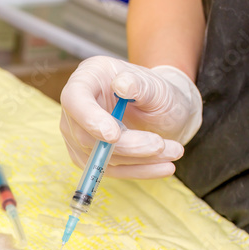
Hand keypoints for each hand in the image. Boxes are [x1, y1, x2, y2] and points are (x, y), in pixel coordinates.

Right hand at [59, 57, 201, 178]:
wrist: (161, 110)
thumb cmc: (156, 92)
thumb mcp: (155, 84)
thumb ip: (140, 84)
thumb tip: (122, 85)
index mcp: (86, 78)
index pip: (74, 99)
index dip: (89, 119)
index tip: (114, 135)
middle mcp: (75, 108)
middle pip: (86, 136)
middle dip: (126, 146)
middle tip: (159, 145)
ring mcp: (77, 135)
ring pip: (99, 158)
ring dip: (137, 159)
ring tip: (174, 151)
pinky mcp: (88, 157)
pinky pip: (109, 171)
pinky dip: (138, 171)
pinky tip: (163, 167)